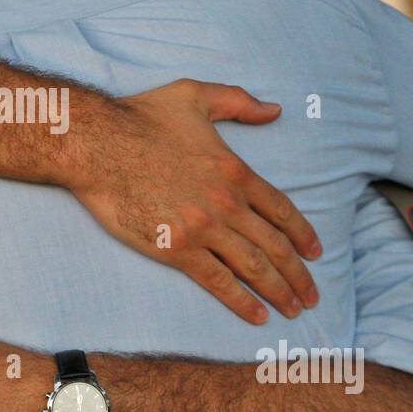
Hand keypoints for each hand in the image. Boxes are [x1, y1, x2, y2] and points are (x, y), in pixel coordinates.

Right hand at [71, 79, 321, 324]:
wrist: (97, 145)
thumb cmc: (140, 117)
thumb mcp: (195, 95)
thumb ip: (238, 102)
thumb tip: (274, 109)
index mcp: (234, 171)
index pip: (281, 209)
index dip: (302, 234)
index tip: (316, 252)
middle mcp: (226, 203)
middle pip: (275, 245)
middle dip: (299, 274)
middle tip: (312, 294)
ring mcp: (203, 229)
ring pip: (253, 267)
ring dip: (279, 291)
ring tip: (294, 310)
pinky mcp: (176, 249)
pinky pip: (218, 281)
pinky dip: (241, 301)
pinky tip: (257, 315)